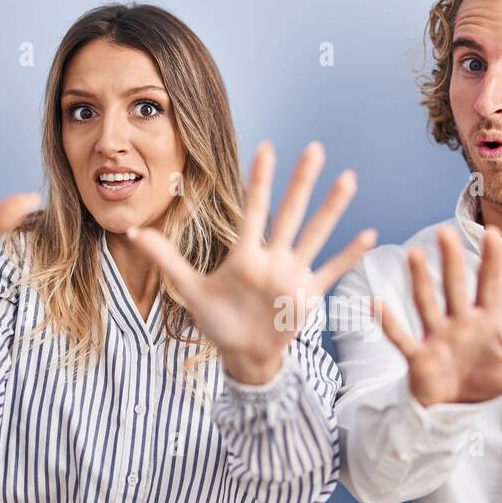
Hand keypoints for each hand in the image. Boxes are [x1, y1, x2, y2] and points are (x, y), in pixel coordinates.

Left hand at [124, 141, 375, 383]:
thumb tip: (132, 229)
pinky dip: (349, 255)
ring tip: (347, 179)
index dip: (259, 180)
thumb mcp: (189, 289)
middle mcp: (273, 258)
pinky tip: (368, 234)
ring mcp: (292, 275)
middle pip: (289, 212)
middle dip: (301, 182)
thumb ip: (166, 257)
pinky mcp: (307, 295)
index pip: (253, 209)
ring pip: (314, 234)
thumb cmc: (218, 322)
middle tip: (314, 148)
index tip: (267, 147)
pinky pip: (331, 271)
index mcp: (245, 254)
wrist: (243, 355)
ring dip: (331, 209)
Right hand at [372, 224, 501, 405]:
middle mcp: (458, 322)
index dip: (493, 262)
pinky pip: (403, 338)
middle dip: (452, 261)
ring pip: (428, 304)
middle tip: (445, 231)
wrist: (453, 408)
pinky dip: (391, 323)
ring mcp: (437, 337)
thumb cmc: (484, 382)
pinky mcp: (419, 357)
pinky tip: (379, 303)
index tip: (495, 232)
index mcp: (485, 321)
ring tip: (414, 254)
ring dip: (421, 281)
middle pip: (455, 287)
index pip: (490, 286)